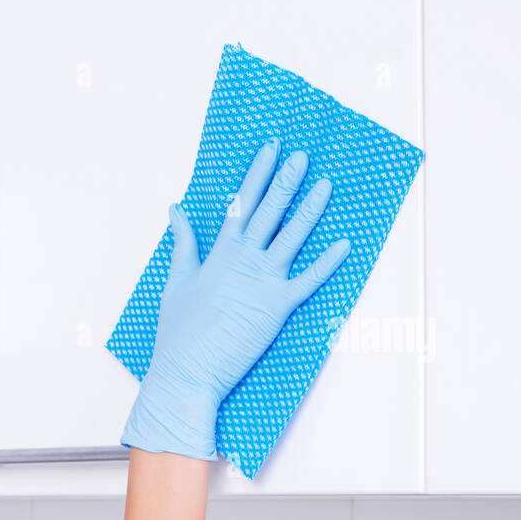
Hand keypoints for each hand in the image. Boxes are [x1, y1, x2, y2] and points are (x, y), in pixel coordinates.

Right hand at [122, 136, 352, 459]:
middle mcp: (243, 260)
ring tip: (326, 184)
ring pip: (292, 236)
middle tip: (302, 155)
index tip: (270, 149)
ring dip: (310, 209)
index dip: (256, 175)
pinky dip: (328, 263)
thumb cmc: (177, 332)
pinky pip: (309, 280)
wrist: (186, 370)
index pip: (240, 204)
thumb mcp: (176, 281)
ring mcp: (262, 282)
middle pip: (269, 212)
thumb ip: (183, 244)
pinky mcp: (278, 307)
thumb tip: (175, 210)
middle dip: (286, 180)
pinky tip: (345, 244)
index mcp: (218, 254)